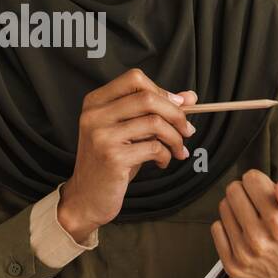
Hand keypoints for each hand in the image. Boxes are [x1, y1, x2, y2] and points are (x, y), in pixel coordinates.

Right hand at [58, 68, 197, 240]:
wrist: (86, 198)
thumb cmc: (110, 163)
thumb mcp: (130, 132)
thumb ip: (155, 112)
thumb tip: (190, 97)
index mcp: (95, 102)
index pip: (134, 79)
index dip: (161, 91)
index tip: (178, 106)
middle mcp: (95, 115)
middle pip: (148, 98)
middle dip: (176, 114)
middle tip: (187, 130)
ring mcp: (102, 136)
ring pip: (154, 123)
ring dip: (175, 138)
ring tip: (177, 150)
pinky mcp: (113, 157)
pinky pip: (153, 147)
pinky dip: (166, 155)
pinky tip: (162, 162)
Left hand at [210, 169, 277, 277]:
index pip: (251, 180)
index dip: (258, 180)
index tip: (264, 187)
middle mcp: (258, 240)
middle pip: (233, 191)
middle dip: (245, 191)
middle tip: (257, 202)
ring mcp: (243, 254)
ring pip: (223, 207)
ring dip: (236, 207)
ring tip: (252, 217)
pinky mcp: (232, 265)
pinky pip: (216, 228)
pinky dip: (228, 226)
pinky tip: (243, 231)